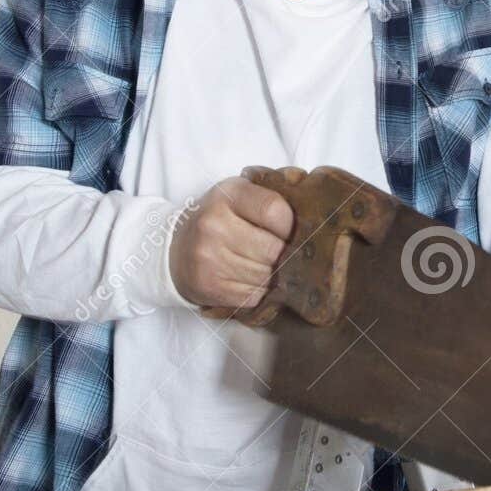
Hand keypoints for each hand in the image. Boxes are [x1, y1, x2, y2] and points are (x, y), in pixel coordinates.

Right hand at [169, 175, 294, 315]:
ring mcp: (209, 258)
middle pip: (274, 249)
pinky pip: (255, 295)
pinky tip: (252, 280)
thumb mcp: (240, 195)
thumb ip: (273, 195)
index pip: (276, 211)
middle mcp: (214, 225)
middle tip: (283, 253)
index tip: (289, 231)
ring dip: (275, 275)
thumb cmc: (220, 219)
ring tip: (266, 265)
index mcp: (227, 195)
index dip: (290, 226)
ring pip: (267, 276)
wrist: (175, 250)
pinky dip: (261, 291)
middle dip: (286, 255)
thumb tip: (315, 207)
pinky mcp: (210, 287)